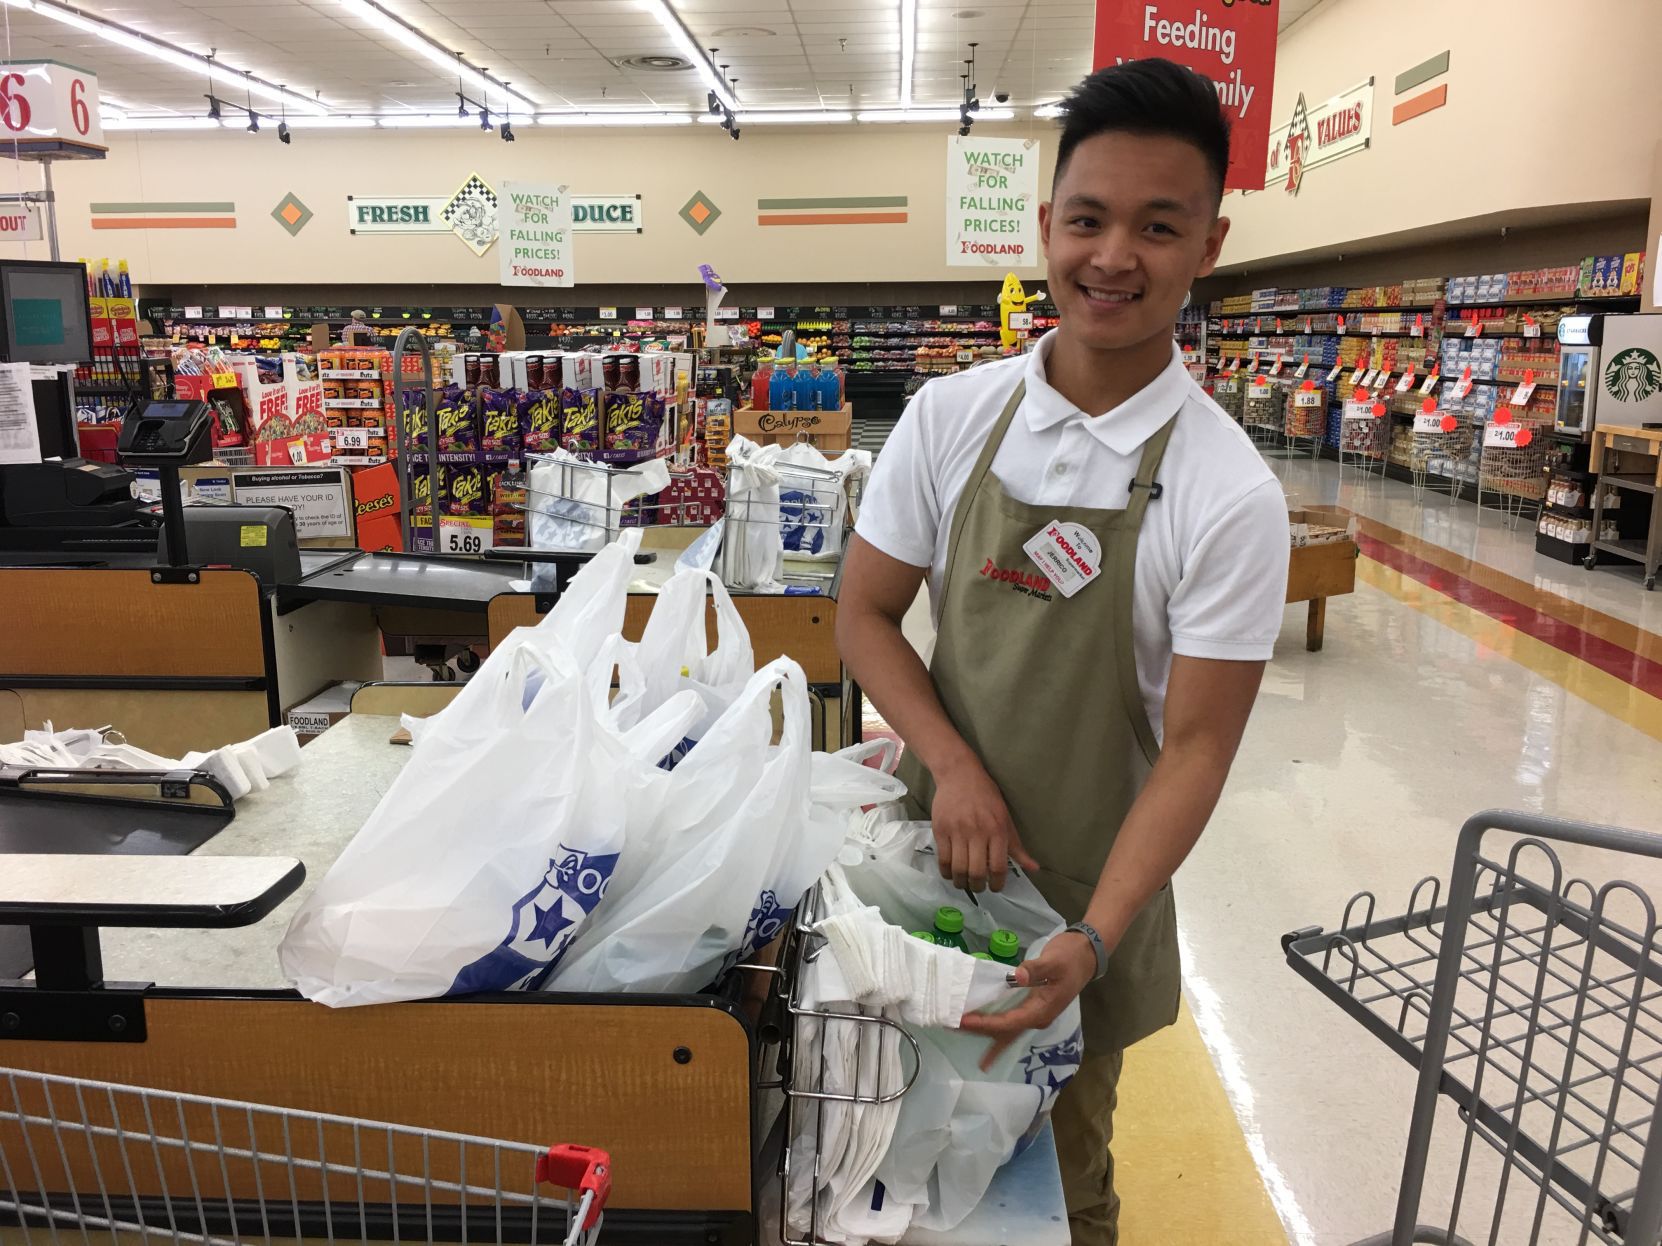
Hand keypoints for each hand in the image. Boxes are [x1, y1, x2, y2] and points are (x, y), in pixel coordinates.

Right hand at [929, 755, 1039, 892]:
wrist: (959, 774)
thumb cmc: (987, 796)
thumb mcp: (1006, 819)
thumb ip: (1017, 846)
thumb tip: (1034, 868)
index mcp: (997, 830)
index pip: (998, 866)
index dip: (997, 884)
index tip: (995, 888)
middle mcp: (978, 832)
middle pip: (977, 871)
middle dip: (978, 886)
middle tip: (979, 887)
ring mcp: (957, 831)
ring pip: (958, 868)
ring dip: (962, 882)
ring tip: (964, 883)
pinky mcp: (940, 830)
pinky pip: (943, 859)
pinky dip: (946, 872)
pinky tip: (951, 873)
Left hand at [958, 931, 1094, 1070]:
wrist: (1087, 954)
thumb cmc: (1070, 957)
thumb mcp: (1054, 960)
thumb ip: (1035, 969)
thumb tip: (1017, 977)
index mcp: (1042, 1010)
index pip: (1008, 1022)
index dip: (985, 1023)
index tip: (964, 1020)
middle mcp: (1038, 1018)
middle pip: (1004, 1031)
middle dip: (979, 1031)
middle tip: (952, 1029)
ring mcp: (1036, 1014)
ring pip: (1007, 1030)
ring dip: (985, 1033)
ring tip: (962, 1035)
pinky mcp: (1033, 1007)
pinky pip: (1010, 1021)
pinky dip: (995, 1026)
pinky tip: (983, 1030)